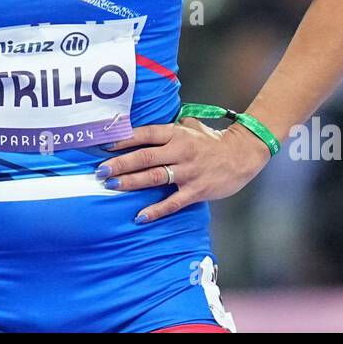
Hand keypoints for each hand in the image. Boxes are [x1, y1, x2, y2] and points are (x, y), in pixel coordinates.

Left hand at [95, 117, 271, 223]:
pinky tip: (140, 217)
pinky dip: (156, 210)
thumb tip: (142, 127)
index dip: (124, 140)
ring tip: (111, 187)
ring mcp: (188, 171)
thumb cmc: (212, 140)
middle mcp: (180, 151)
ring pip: (154, 177)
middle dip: (120, 164)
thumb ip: (169, 127)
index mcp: (176, 133)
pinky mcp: (196, 190)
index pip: (145, 134)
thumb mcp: (191, 126)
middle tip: (100, 171)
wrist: (242, 155)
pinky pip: (173, 202)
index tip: (104, 145)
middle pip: (144, 157)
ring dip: (131, 183)